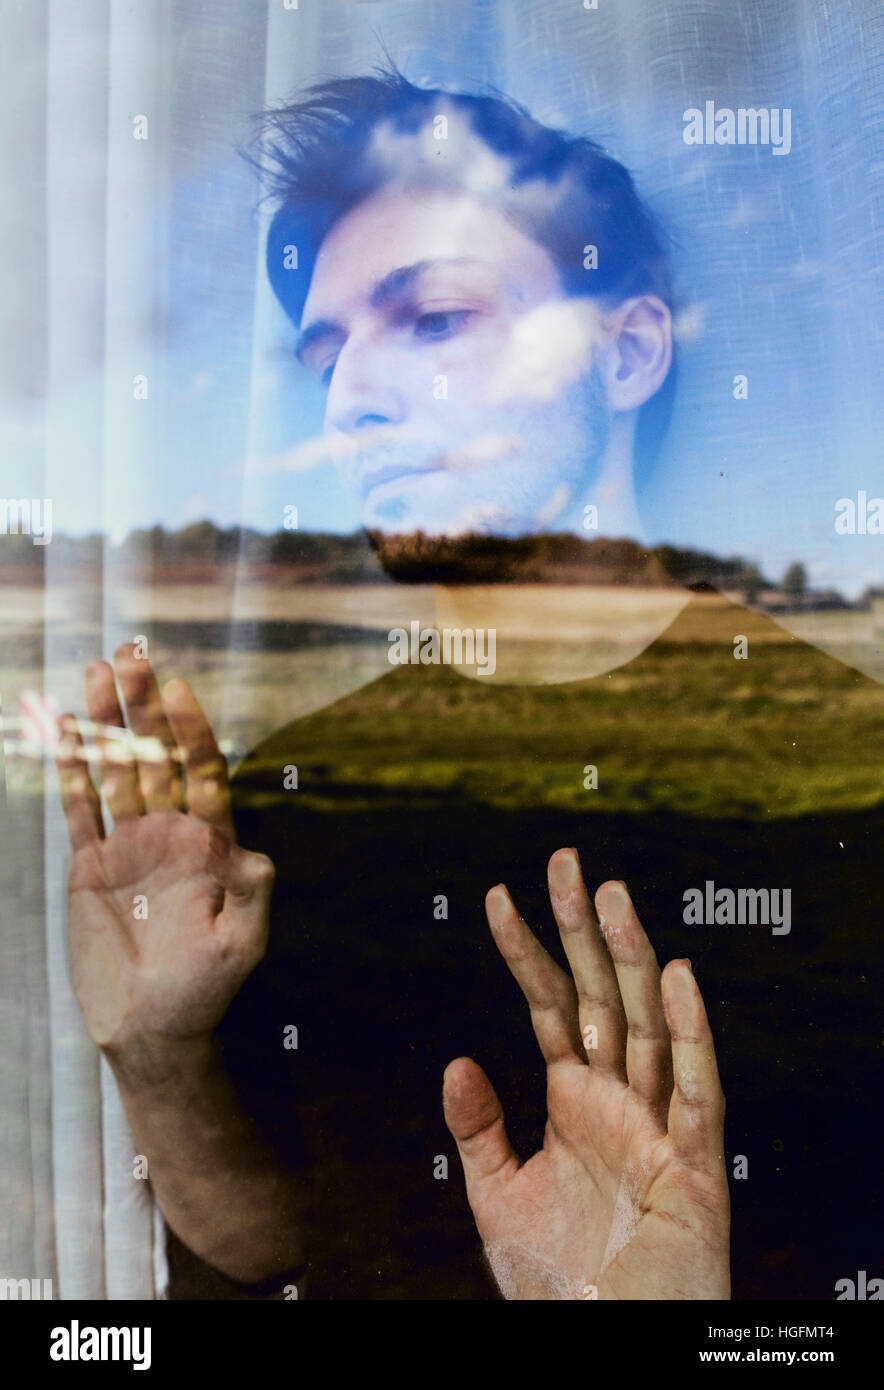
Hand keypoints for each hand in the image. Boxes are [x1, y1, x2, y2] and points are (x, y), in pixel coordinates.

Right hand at [56, 645, 274, 1088]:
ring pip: (117, 770)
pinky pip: (80, 808)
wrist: (152, 1028)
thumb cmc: (204, 990)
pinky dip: (74, 769)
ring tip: (99, 670)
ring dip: (108, 723)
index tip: (180, 689)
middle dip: (144, 707)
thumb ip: (251, 896)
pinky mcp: (91, 866)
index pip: (202, 770)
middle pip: (156, 756)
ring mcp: (128, 845)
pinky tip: (69, 729)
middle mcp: (169, 833)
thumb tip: (256, 853)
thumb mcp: (242, 945)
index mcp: (209, 842)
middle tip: (132, 655)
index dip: (191, 730)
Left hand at [443, 848, 729, 1299]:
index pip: (550, 1005)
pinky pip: (694, 1090)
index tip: (498, 897)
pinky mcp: (694, 1165)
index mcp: (572, 1100)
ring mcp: (656, 1124)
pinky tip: (677, 978)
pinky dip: (689, 1035)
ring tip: (610, 897)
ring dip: (632, 959)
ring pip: (646, 1025)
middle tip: (566, 860)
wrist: (604, 1342)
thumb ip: (479, 1130)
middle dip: (583, 928)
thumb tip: (456, 1060)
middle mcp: (616, 1099)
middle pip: (601, 994)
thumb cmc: (561, 1280)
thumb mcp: (499, 1198)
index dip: (526, 951)